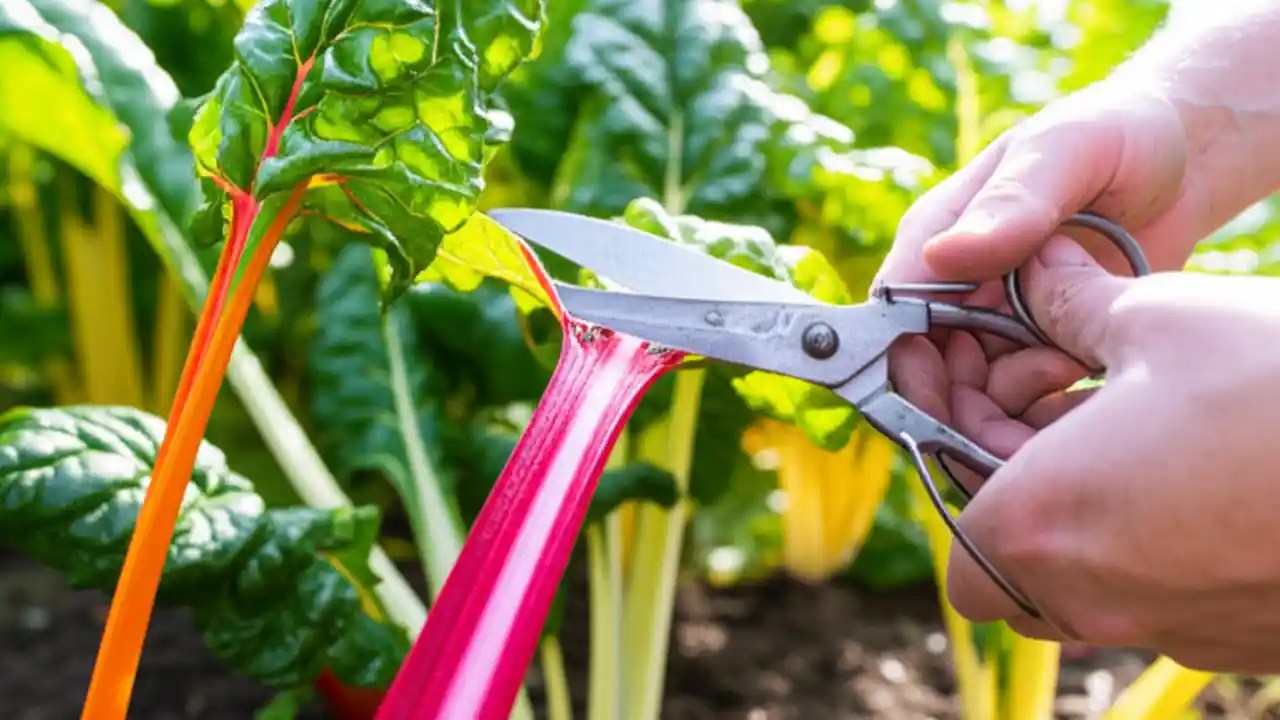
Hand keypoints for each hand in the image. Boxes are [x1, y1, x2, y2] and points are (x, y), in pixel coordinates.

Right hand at [876, 81, 1205, 488]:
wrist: (1184, 158)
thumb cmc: (1117, 131)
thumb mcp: (1066, 152)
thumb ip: (1013, 202)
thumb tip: (945, 255)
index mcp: (937, 237)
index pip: (892, 318)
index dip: (910, 368)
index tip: (953, 397)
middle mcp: (955, 288)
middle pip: (929, 374)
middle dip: (968, 402)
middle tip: (1043, 381)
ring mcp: (996, 322)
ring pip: (974, 399)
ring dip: (1015, 407)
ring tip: (1075, 367)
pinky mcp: (1039, 349)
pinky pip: (1024, 404)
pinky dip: (1049, 411)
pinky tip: (1091, 378)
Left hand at [946, 236, 1279, 674]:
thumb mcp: (1161, 317)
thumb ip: (1068, 300)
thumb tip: (1032, 270)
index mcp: (1043, 525)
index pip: (951, 519)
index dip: (948, 449)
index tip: (966, 391)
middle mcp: (1091, 598)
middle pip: (1009, 545)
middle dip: (1010, 464)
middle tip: (1040, 387)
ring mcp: (1167, 626)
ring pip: (1080, 566)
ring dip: (1075, 494)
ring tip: (1114, 410)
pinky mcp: (1233, 636)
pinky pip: (1152, 582)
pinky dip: (1140, 527)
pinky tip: (1180, 456)